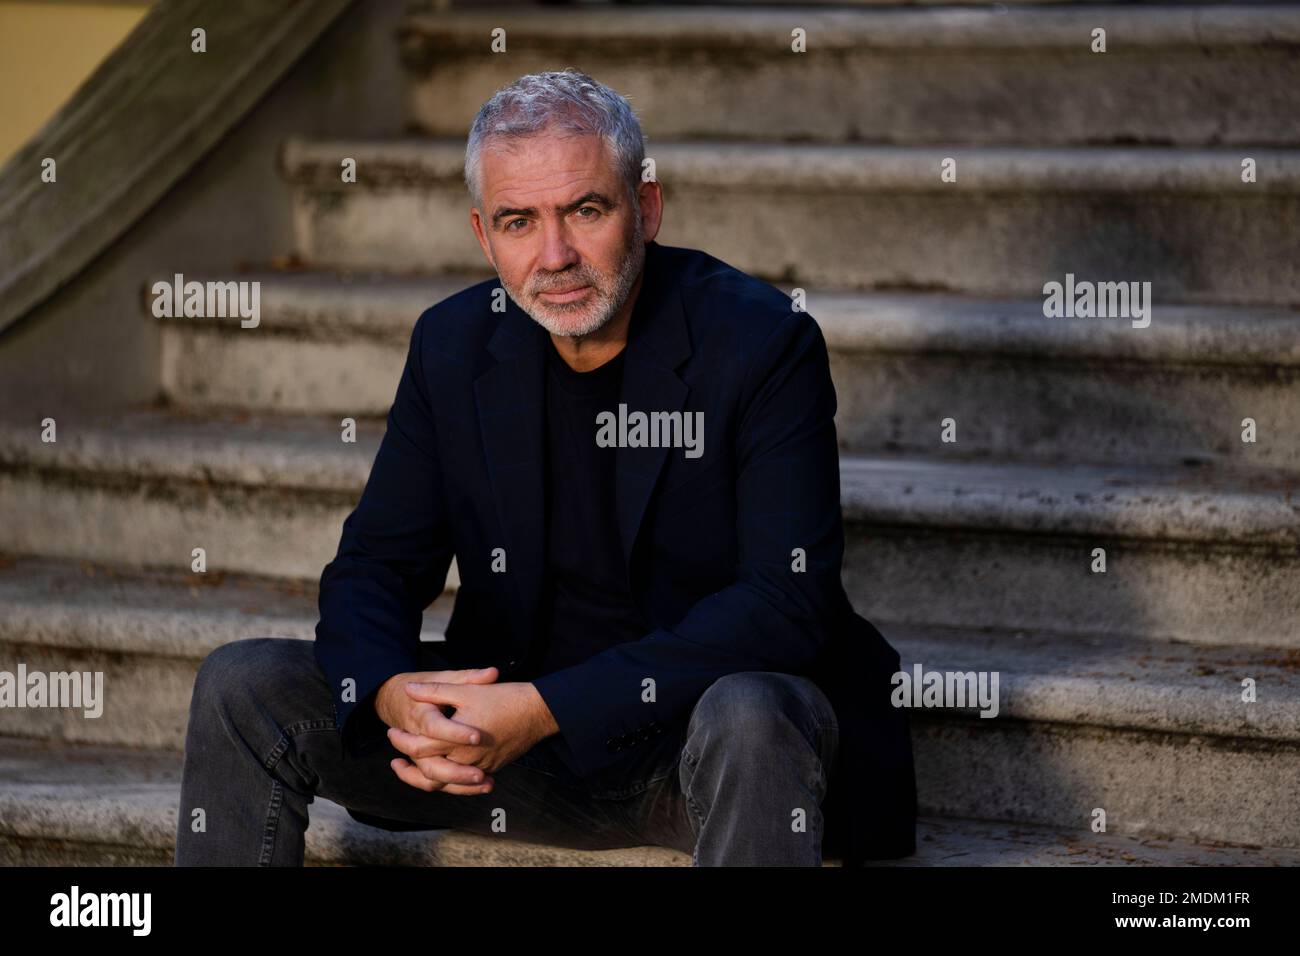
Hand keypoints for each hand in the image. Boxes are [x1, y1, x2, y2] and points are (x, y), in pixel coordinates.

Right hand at [375, 666, 499, 794]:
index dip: (455, 733)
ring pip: (432, 778)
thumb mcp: (444, 677)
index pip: (435, 728)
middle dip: (456, 772)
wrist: (394, 698)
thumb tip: (493, 673)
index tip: (477, 736)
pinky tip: (481, 786)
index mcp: (421, 715)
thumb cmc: (422, 686)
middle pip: (429, 764)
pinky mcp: (425, 762)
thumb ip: (468, 677)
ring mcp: (419, 754)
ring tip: (486, 781)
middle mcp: (416, 739)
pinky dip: (457, 787)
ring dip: (459, 784)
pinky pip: (436, 781)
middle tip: (480, 773)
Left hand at [387, 680, 557, 792]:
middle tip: (396, 760)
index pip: (419, 747)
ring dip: (427, 779)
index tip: (392, 734)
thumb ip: (435, 691)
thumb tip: (409, 689)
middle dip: (409, 769)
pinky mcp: (492, 769)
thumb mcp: (466, 690)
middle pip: (429, 773)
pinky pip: (465, 783)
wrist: (538, 712)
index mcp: (456, 739)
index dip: (402, 741)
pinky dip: (450, 781)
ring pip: (447, 784)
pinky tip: (444, 772)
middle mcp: (467, 759)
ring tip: (413, 772)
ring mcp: (481, 767)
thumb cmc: (503, 698)